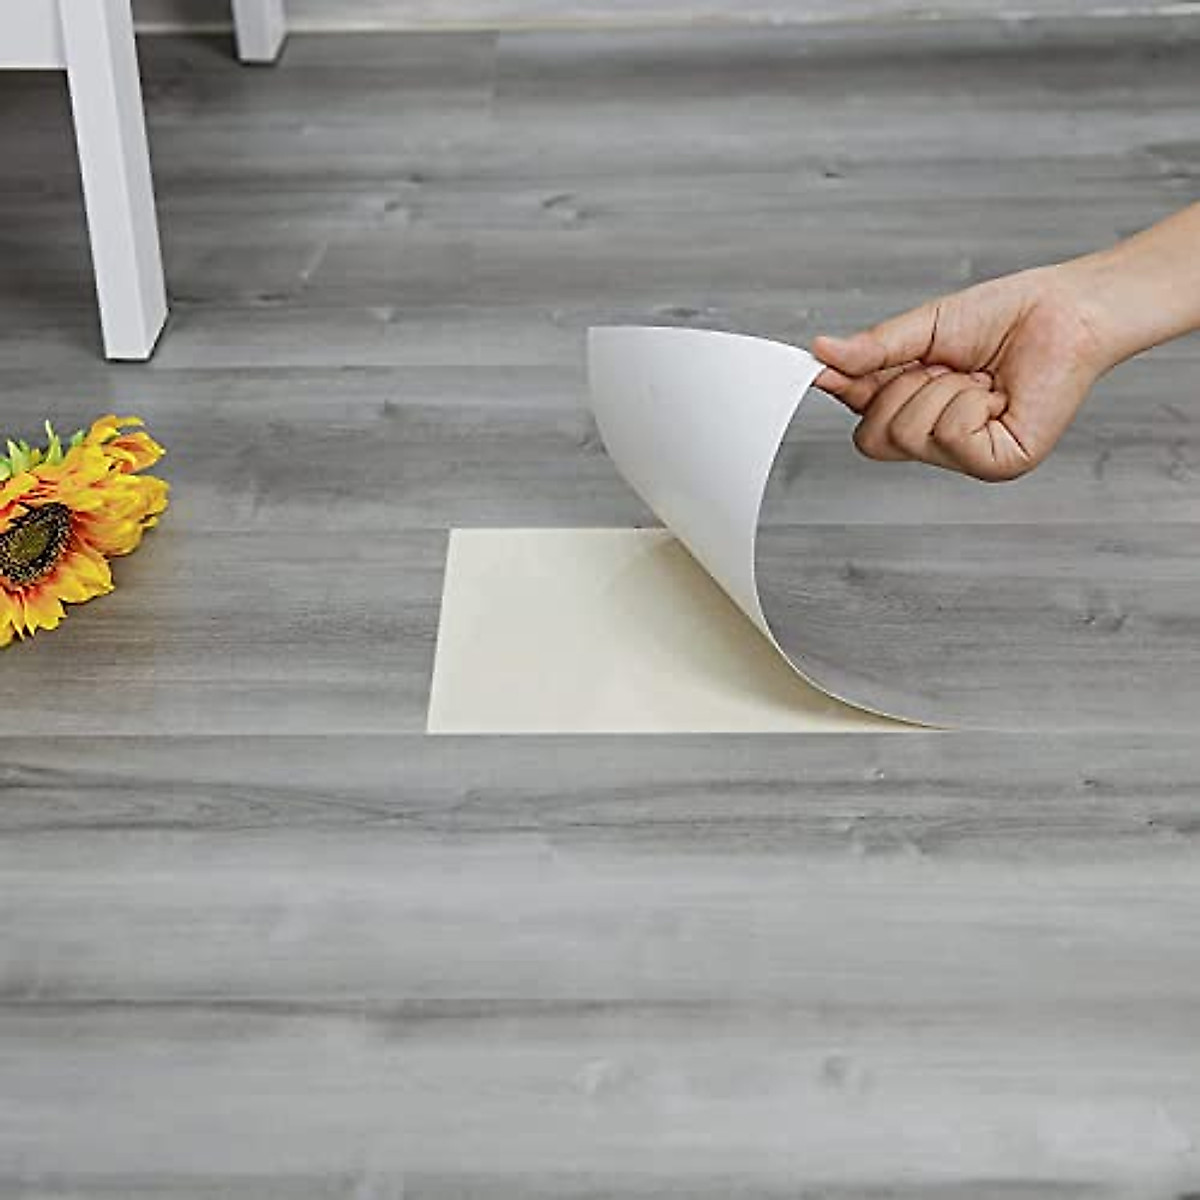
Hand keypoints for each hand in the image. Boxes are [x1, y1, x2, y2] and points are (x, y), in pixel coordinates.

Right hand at [813, 263, 1115, 481]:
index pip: (859, 416)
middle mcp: (937, 441)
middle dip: (901, 389)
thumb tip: (821, 355)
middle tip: (944, 367)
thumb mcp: (924, 328)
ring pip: (910, 434)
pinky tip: (996, 392)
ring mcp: (967, 458)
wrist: (1066, 310)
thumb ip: (872, 351)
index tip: (825, 368)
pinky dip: (970, 402)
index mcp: (914, 408)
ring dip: (942, 390)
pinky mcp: (998, 464)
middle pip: (872, 438)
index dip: (844, 390)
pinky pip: (952, 435)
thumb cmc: (1007, 316)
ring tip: (977, 377)